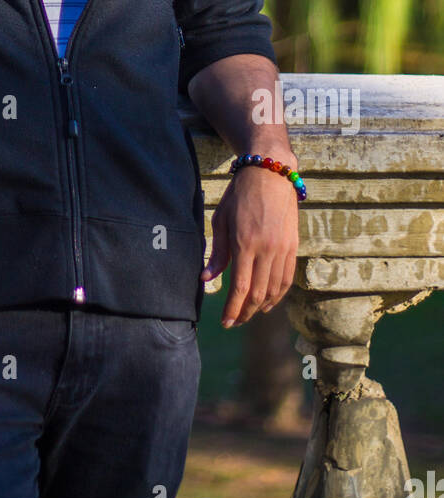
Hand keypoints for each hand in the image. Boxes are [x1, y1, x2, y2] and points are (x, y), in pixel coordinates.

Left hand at [201, 164, 298, 326]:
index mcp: (245, 243)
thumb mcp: (221, 220)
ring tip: (249, 314)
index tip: (225, 322)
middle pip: (258, 293)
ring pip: (274, 289)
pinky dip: (278, 294)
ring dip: (262, 307)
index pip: (240, 287)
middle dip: (245, 313)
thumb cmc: (239, 195)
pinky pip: (287, 278)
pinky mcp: (292, 246)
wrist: (270, 174)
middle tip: (234, 322)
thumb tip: (206, 278)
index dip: (233, 309)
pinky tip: (269, 302)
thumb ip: (217, 252)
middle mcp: (267, 249)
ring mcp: (282, 249)